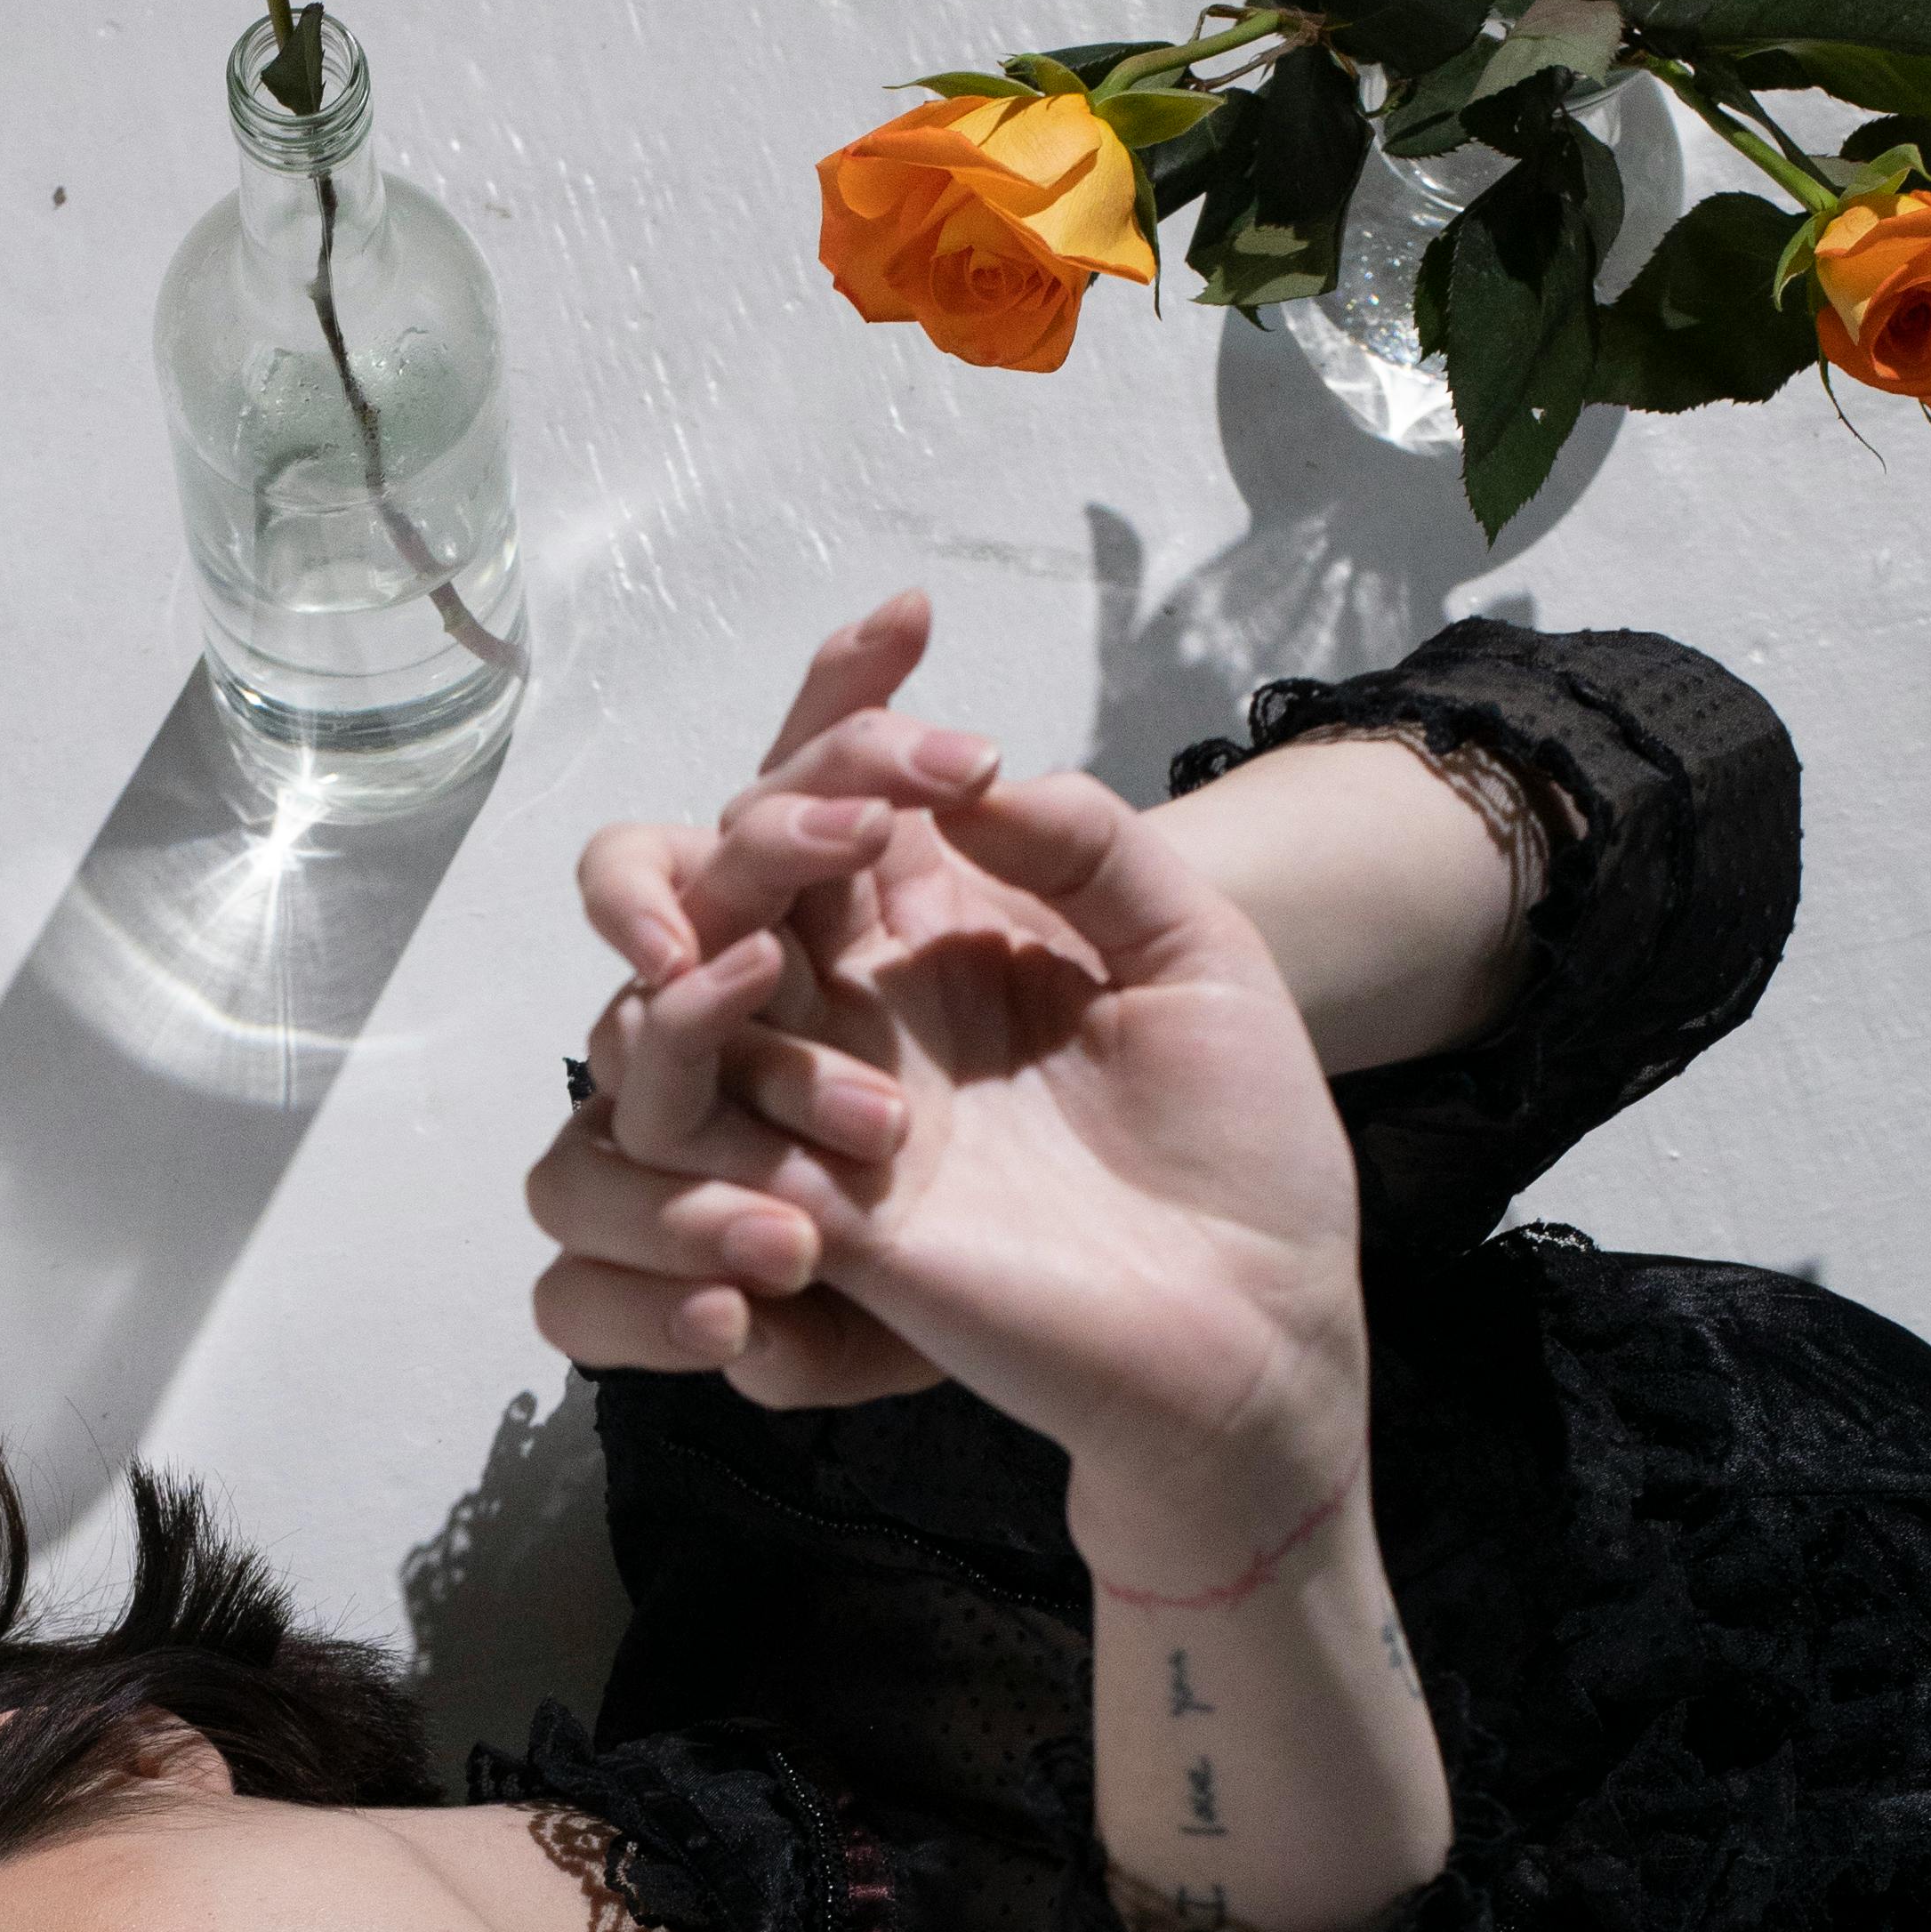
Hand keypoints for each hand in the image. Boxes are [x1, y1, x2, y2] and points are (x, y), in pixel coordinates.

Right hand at [536, 740, 1371, 1556]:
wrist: (1260, 1315)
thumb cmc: (1244, 1140)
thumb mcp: (1196, 949)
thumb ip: (1089, 845)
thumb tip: (967, 774)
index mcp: (940, 934)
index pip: (841, 794)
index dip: (846, 700)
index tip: (909, 616)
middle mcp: (861, 1015)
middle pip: (728, 877)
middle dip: (781, 813)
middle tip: (877, 810)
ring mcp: (827, 1116)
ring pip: (669, 1008)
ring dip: (707, 946)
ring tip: (812, 908)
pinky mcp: (821, 1223)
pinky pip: (689, 1143)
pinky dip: (698, 1076)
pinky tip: (782, 1021)